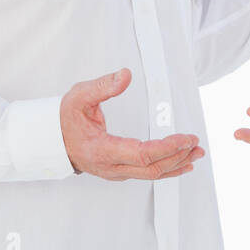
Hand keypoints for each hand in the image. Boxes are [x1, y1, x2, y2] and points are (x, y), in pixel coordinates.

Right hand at [61, 68, 203, 179]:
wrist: (52, 140)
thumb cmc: (64, 119)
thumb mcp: (79, 97)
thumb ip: (103, 86)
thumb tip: (125, 75)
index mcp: (101, 150)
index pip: (142, 154)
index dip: (167, 148)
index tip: (186, 138)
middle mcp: (110, 167)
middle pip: (151, 168)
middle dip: (178, 156)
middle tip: (196, 144)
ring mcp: (115, 172)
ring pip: (151, 174)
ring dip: (176, 164)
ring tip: (196, 153)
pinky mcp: (120, 171)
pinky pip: (147, 173)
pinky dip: (167, 168)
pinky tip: (182, 164)